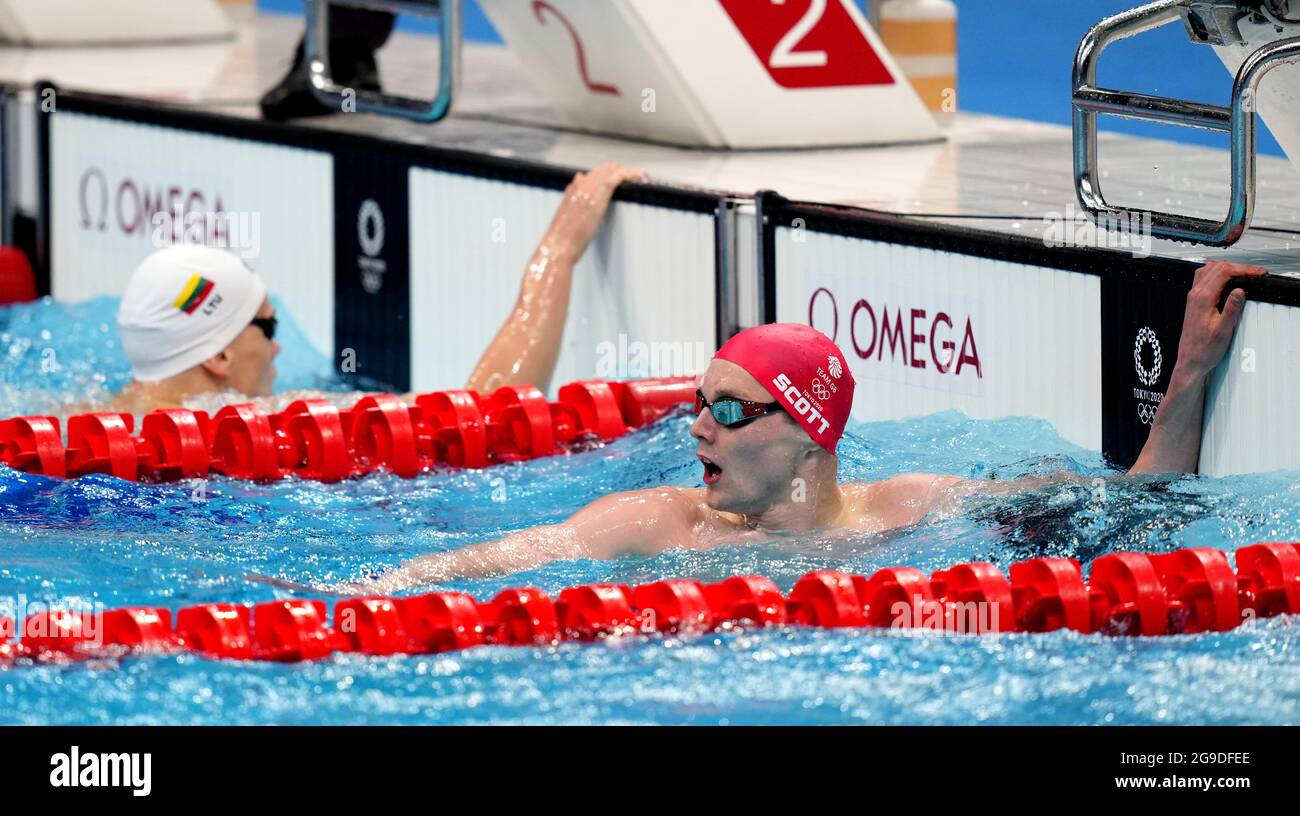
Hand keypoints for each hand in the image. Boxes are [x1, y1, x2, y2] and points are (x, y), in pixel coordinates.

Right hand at [543, 162, 647, 261]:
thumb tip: (577, 182)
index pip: (592, 174)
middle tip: (636, 177)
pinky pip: (616, 178)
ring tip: (642, 176)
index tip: (620, 179)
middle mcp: (580, 186)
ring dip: (628, 171)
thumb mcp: (566, 220)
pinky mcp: (598, 196)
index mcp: (572, 191)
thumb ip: (571, 202)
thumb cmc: (561, 239)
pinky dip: (630, 174)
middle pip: (603, 169)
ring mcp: (589, 190)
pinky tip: (640, 177)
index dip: (607, 174)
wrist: (558, 246)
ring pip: (611, 170)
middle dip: (620, 171)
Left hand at [1172, 260, 1266, 379]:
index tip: (1258, 273)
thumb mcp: (1223, 331)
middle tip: (1255, 273)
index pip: (1223, 272)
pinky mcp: (1194, 302)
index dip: (1243, 269)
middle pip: (1216, 267)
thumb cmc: (1205, 349)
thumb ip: (1231, 309)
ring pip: (1208, 270)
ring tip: (1244, 275)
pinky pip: (1204, 279)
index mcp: (1202, 299)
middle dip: (1238, 267)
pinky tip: (1228, 281)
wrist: (1190, 360)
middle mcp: (1195, 295)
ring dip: (1227, 268)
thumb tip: (1240, 290)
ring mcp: (1193, 297)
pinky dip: (1218, 274)